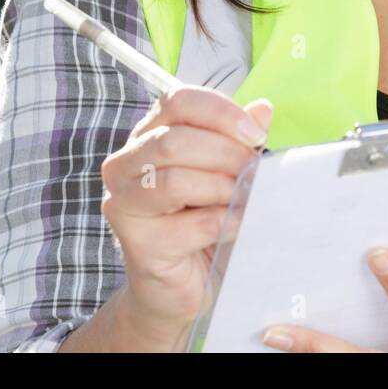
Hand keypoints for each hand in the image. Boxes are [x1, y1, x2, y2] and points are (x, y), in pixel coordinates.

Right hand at [100, 87, 271, 346]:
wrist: (182, 287)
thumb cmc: (204, 222)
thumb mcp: (226, 174)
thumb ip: (239, 141)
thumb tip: (263, 109)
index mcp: (148, 136)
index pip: (178, 101)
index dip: (221, 113)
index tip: (256, 134)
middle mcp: (124, 165)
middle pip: (174, 141)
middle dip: (226, 154)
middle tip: (253, 172)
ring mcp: (123, 204)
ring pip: (176, 181)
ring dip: (223, 189)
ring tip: (244, 199)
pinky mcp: (138, 244)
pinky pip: (192, 224)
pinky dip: (225, 223)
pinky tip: (235, 227)